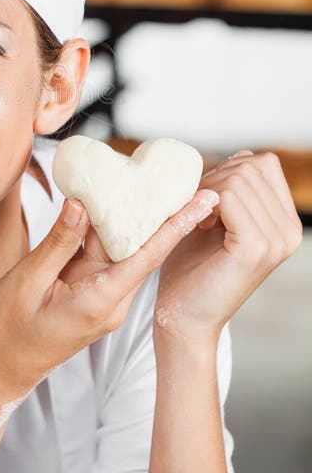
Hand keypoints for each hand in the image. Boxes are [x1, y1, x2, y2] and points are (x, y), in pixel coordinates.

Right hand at [0, 189, 218, 399]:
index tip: (204, 201)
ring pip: (119, 249)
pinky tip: (104, 204)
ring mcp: (103, 299)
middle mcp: (111, 301)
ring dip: (127, 218)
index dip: (177, 225)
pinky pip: (103, 256)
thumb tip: (81, 205)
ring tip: (146, 180)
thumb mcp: (27, 282)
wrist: (0, 369)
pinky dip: (103, 230)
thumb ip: (58, 243)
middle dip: (157, 213)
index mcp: (101, 301)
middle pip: (139, 248)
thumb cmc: (7, 331)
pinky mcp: (92, 294)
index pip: (148, 256)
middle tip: (181, 177)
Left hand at [154, 150, 302, 345]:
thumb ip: (235, 188)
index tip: (206, 199)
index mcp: (286, 223)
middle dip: (214, 178)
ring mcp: (276, 241)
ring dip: (206, 191)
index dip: (227, 170)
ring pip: (237, 178)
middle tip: (197, 209)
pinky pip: (227, 197)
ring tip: (198, 220)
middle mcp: (289, 232)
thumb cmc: (194, 267)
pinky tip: (198, 226)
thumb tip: (241, 155)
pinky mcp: (255, 248)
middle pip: (250, 166)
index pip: (263, 163)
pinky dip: (204, 202)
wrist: (183, 316)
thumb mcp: (220, 218)